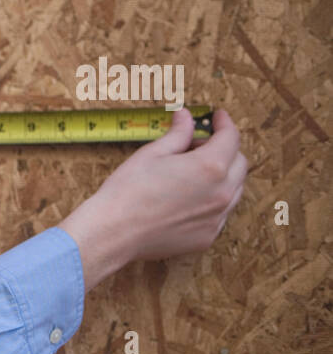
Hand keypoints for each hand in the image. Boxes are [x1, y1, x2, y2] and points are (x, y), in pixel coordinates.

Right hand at [58, 108, 248, 289]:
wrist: (113, 233)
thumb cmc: (127, 192)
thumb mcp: (152, 154)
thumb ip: (177, 134)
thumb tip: (186, 116)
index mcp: (210, 166)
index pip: (231, 138)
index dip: (224, 123)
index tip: (217, 117)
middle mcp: (222, 193)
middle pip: (239, 163)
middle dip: (224, 149)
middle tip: (196, 146)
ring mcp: (217, 218)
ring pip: (234, 189)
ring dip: (222, 176)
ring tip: (192, 173)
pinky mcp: (207, 236)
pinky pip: (220, 213)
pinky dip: (212, 200)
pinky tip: (187, 198)